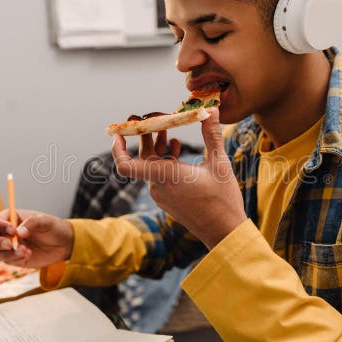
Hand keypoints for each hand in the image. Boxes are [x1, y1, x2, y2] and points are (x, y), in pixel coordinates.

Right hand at [0, 209, 73, 268]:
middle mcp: (4, 233)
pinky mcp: (12, 259)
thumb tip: (18, 232)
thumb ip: (32, 223)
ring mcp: (6, 248)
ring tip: (24, 251)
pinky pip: (5, 261)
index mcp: (9, 218)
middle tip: (10, 244)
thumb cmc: (53, 228)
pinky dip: (15, 259)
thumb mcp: (46, 221)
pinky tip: (28, 254)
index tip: (13, 230)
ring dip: (5, 254)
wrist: (63, 244)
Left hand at [112, 108, 246, 248]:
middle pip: (142, 158)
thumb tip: (210, 109)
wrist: (224, 232)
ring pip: (151, 166)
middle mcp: (158, 186)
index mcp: (165, 176)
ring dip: (158, 147)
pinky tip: (176, 149)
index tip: (119, 132)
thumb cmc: (223, 200)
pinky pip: (158, 176)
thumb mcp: (219, 163)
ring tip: (168, 130)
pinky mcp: (167, 200)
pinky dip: (164, 161)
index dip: (117, 149)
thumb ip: (211, 134)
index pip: (126, 166)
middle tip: (153, 118)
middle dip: (147, 137)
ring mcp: (162, 195)